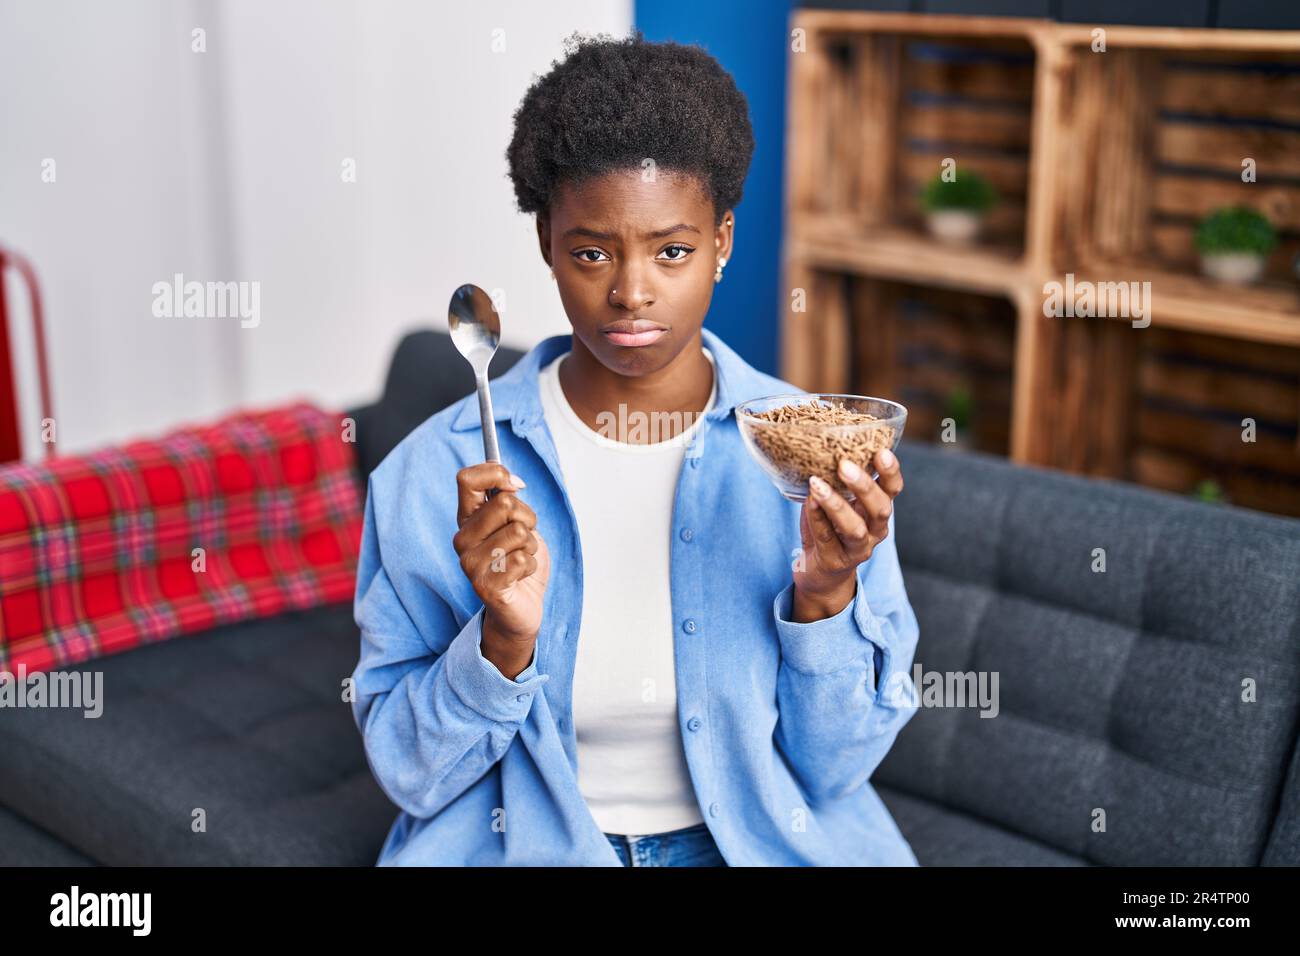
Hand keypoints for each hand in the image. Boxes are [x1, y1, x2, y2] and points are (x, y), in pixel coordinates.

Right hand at [453, 463, 550, 674]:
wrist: (522, 606)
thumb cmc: (519, 561)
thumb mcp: (516, 522)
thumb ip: (508, 499)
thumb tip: (511, 481)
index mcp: (467, 518)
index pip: (467, 479)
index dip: (496, 474)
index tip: (515, 486)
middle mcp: (462, 539)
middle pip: (506, 503)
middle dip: (528, 519)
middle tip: (523, 539)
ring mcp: (470, 563)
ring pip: (519, 531)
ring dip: (530, 546)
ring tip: (520, 559)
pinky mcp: (484, 585)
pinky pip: (522, 559)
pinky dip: (530, 566)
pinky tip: (519, 577)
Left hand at [792, 448, 902, 621]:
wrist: (819, 573)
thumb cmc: (828, 528)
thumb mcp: (837, 502)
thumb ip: (835, 481)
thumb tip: (820, 448)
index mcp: (878, 511)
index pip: (893, 490)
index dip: (891, 472)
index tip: (881, 451)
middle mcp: (875, 531)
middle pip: (880, 509)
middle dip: (864, 486)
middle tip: (844, 465)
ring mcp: (857, 549)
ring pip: (854, 529)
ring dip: (836, 505)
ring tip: (817, 484)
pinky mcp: (835, 561)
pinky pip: (826, 538)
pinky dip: (817, 518)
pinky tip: (808, 501)